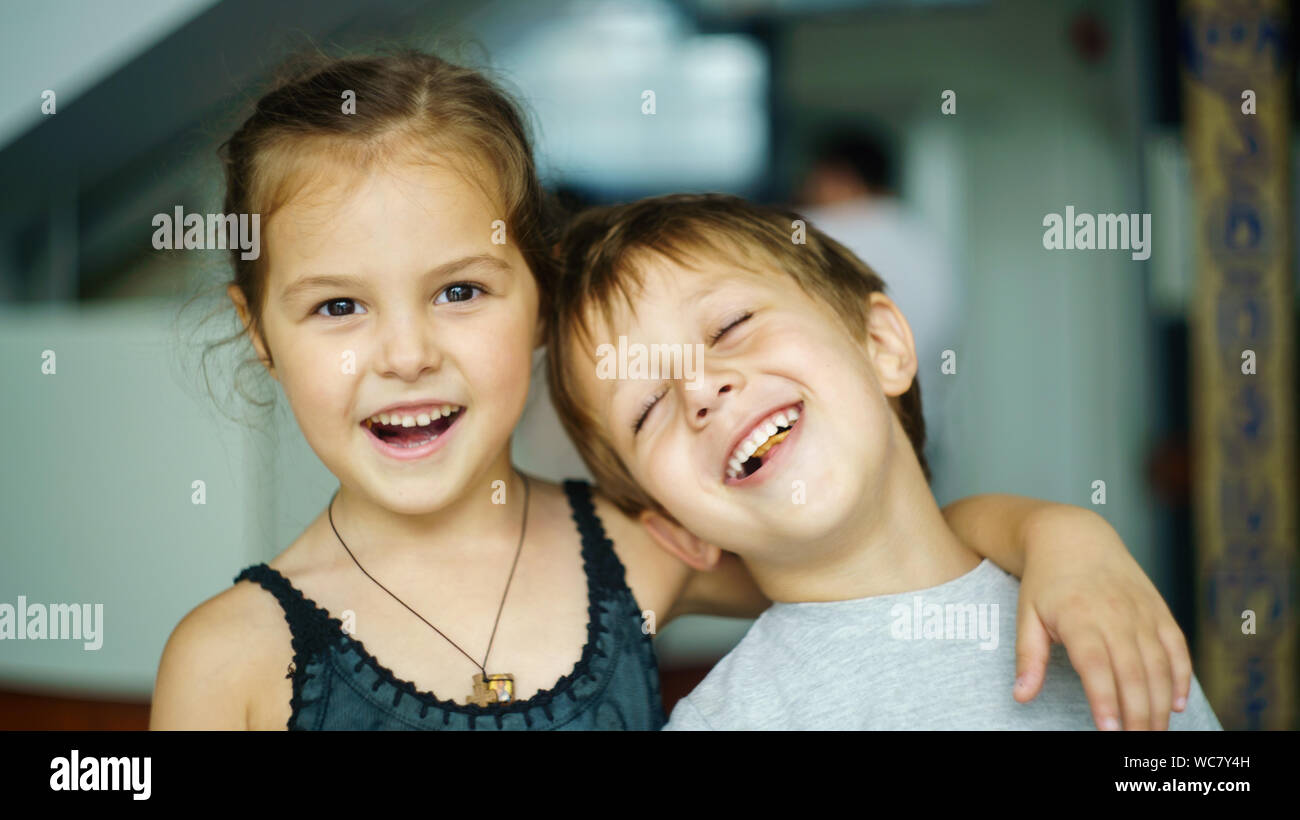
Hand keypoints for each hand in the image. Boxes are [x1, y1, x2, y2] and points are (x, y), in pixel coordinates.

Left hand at [1014, 506, 1190, 729]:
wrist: (1075, 537)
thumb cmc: (1045, 582)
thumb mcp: (1027, 615)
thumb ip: (1028, 657)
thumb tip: (1021, 696)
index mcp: (1079, 617)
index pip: (1095, 666)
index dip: (1104, 700)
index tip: (1109, 730)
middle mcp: (1115, 615)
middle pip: (1132, 672)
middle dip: (1137, 714)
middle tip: (1135, 745)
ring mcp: (1141, 612)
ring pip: (1159, 665)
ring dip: (1159, 703)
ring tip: (1154, 734)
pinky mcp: (1158, 610)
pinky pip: (1176, 648)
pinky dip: (1181, 677)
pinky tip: (1177, 704)